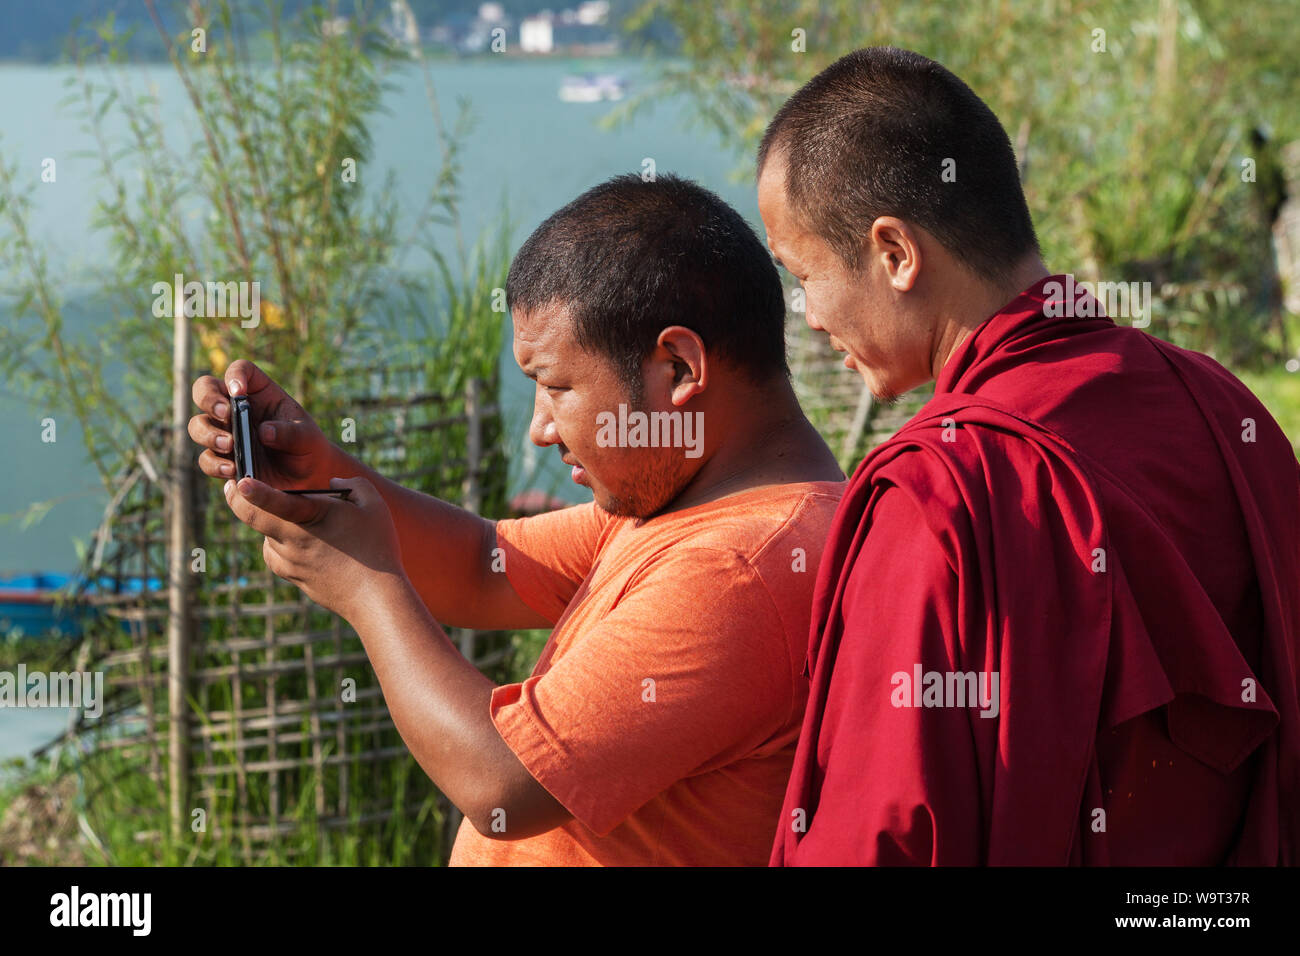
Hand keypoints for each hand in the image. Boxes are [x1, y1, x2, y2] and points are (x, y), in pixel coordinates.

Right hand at [189, 358, 341, 489]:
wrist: (306, 476)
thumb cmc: (307, 446)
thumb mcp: (306, 436)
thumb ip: (289, 432)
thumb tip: (264, 432)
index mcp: (258, 392)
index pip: (240, 370)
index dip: (234, 375)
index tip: (238, 391)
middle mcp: (235, 408)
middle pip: (204, 390)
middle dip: (208, 399)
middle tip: (224, 414)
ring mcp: (225, 432)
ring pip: (198, 425)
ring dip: (208, 433)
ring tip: (229, 444)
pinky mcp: (223, 459)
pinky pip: (207, 459)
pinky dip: (215, 464)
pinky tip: (231, 470)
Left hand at [223, 474, 405, 622]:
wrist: (376, 597)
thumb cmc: (377, 547)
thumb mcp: (374, 505)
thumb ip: (352, 485)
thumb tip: (332, 484)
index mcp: (312, 518)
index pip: (274, 503)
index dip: (252, 492)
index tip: (237, 482)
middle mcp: (293, 541)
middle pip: (252, 519)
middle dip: (237, 500)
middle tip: (232, 486)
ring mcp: (290, 562)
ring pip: (267, 536)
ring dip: (271, 524)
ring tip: (294, 519)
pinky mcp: (292, 577)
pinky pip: (276, 555)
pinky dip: (280, 544)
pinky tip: (299, 542)